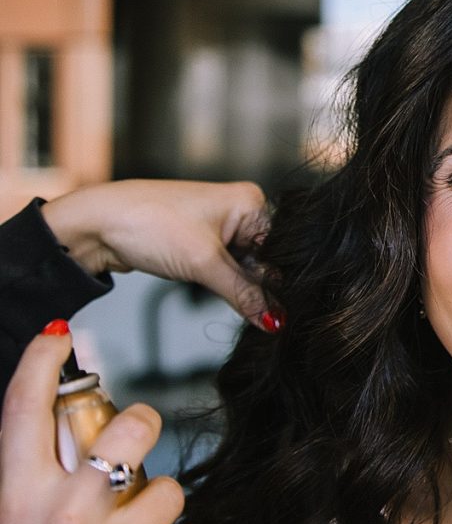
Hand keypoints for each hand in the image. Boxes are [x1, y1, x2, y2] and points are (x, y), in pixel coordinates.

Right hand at [0, 328, 192, 523]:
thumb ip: (34, 488)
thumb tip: (64, 444)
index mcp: (15, 500)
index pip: (24, 409)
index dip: (43, 361)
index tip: (59, 338)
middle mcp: (62, 517)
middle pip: (128, 426)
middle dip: (143, 424)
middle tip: (137, 439)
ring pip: (170, 489)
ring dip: (159, 509)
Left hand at [42, 179, 272, 326]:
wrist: (97, 224)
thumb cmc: (149, 224)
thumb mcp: (204, 264)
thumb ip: (244, 294)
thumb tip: (275, 321)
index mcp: (251, 201)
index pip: (282, 248)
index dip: (279, 281)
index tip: (281, 312)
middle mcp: (240, 209)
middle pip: (266, 259)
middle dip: (257, 285)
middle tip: (255, 309)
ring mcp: (220, 226)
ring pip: (245, 268)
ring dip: (237, 286)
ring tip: (218, 288)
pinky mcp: (203, 242)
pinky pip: (226, 268)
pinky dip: (222, 283)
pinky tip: (210, 286)